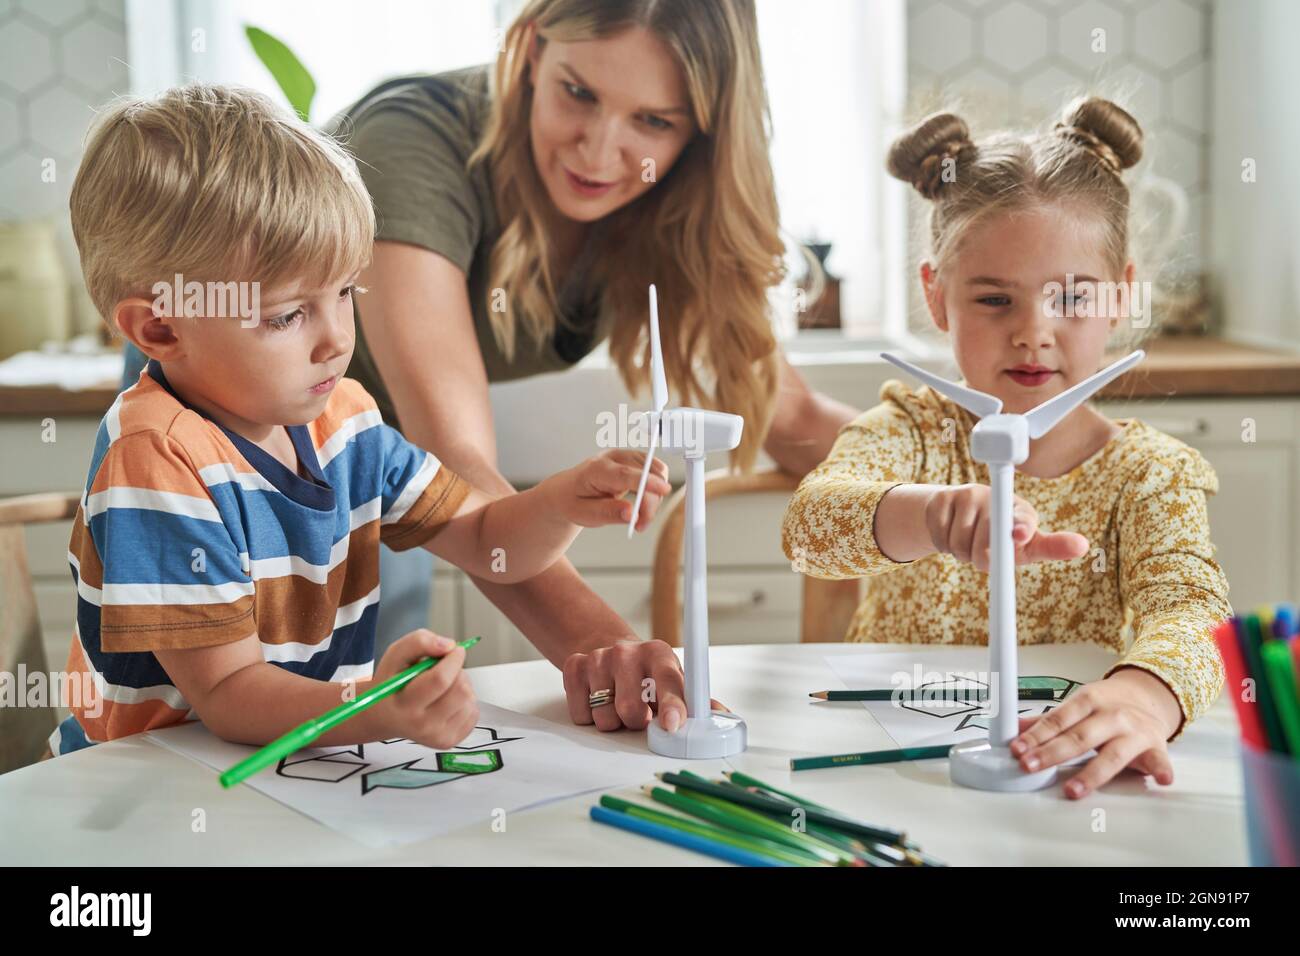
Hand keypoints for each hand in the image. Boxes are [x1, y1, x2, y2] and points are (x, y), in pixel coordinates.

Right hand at [371, 629, 478, 748]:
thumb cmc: (392, 683)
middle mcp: (421, 725)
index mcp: (405, 704)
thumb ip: (419, 641)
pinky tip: (447, 700)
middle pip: (460, 690)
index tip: (454, 650)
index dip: (453, 659)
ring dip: (462, 685)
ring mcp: (437, 737)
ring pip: (469, 700)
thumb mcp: (396, 654)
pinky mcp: (450, 742)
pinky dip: (465, 701)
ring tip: (443, 686)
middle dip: (457, 671)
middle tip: (444, 669)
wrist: (384, 717)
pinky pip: (473, 712)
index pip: (440, 679)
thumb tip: (449, 646)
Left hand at [549, 450, 670, 530]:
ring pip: (655, 471)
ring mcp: (624, 456)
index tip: (664, 490)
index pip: (625, 474)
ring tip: (639, 518)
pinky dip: (654, 490)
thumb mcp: (584, 514)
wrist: (566, 491)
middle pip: (645, 474)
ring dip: (653, 497)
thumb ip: (608, 513)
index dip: (646, 482)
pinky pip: (654, 472)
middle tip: (640, 526)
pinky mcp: (633, 460)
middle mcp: (612, 457)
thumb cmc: (573, 501)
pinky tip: (641, 505)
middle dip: (650, 502)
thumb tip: (631, 514)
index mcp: (596, 469)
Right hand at [562, 639, 728, 731]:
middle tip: (639, 713)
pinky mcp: (574, 666)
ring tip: (618, 703)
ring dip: (612, 721)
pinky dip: (589, 715)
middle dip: (636, 722)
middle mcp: (627, 651)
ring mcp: (598, 657)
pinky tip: (598, 698)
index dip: (672, 706)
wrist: (613, 653)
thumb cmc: (650, 676)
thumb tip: (724, 717)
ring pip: (604, 717)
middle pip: (631, 710)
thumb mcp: (675, 682)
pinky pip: (581, 714)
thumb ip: (697, 702)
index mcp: (660, 654)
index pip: (668, 683)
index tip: (673, 724)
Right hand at [924, 484, 1088, 570]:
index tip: (1019, 534)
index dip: (1021, 527)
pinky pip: (940, 536)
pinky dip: (942, 544)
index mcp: (1020, 510)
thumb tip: (1083, 545)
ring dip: (961, 554)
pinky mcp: (942, 498)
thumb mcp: (1027, 546)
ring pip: (959, 543)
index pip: (1022, 518)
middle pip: (984, 543)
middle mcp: (995, 497)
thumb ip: (1051, 547)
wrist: (960, 518)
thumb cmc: (1003, 536)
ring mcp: (967, 495)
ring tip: (967, 543)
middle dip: (980, 559)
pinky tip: (950, 534)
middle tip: (982, 556)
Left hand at [1009, 668, 1183, 798]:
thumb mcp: (1078, 705)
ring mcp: (1134, 732)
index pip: (1058, 719)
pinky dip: (1160, 770)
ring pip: (1113, 754)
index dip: (1037, 735)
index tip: (1018, 749)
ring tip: (1072, 790)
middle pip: (1080, 737)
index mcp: (1089, 701)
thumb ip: (1049, 720)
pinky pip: (1159, 760)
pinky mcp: (1155, 748)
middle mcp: (1112, 715)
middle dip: (1053, 753)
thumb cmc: (1108, 704)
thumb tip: (1015, 728)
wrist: (1148, 697)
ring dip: (1092, 774)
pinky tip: (1159, 780)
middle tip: (1030, 766)